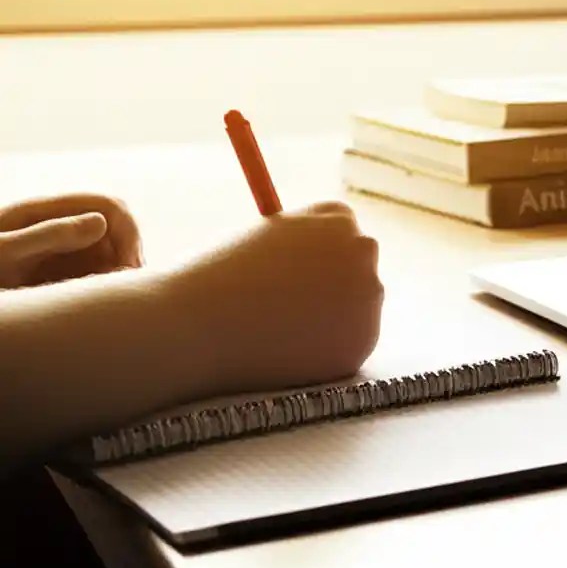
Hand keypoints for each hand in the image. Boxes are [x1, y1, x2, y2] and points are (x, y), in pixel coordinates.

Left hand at [0, 194, 143, 288]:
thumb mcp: (5, 252)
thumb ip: (50, 234)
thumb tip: (102, 222)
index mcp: (44, 211)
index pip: (110, 206)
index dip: (129, 233)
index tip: (128, 269)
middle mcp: (55, 226)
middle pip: (115, 230)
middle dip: (128, 257)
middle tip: (125, 292)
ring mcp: (55, 251)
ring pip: (108, 255)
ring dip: (118, 275)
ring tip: (111, 302)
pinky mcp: (52, 275)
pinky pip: (92, 275)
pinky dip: (103, 288)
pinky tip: (96, 306)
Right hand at [165, 201, 383, 395]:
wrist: (197, 325)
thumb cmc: (217, 278)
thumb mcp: (262, 238)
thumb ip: (301, 244)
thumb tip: (325, 262)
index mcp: (336, 218)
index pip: (343, 226)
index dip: (318, 246)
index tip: (298, 263)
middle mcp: (363, 252)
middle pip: (362, 260)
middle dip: (337, 277)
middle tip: (296, 299)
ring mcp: (369, 298)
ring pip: (359, 305)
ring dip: (332, 314)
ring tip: (277, 325)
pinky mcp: (362, 343)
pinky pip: (351, 343)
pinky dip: (326, 349)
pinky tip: (289, 349)